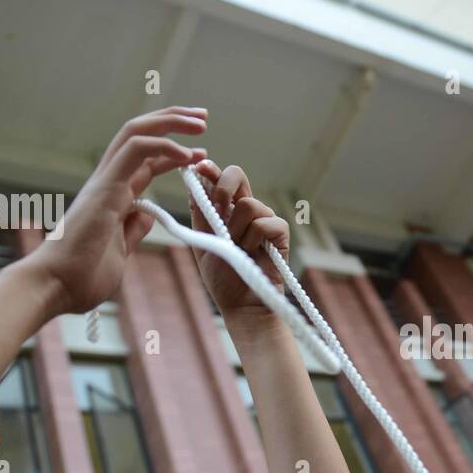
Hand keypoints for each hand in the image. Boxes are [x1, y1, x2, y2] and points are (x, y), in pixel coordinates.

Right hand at [26, 106, 207, 315]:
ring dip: (171, 123)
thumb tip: (147, 215)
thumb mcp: (119, 250)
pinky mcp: (105, 187)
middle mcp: (108, 181)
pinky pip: (135, 152)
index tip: (200, 151)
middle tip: (203, 117)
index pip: (145, 159)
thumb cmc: (81, 276)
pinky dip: (164, 146)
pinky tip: (187, 154)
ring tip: (201, 122)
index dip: (173, 150)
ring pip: (136, 132)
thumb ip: (132, 229)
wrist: (55, 286)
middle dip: (173, 120)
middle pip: (141, 135)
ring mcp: (105, 181)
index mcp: (113, 194)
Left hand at [187, 161, 290, 314]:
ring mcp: (264, 219)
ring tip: (237, 250)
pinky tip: (253, 254)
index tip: (199, 167)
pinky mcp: (280, 233)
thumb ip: (200, 215)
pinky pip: (265, 223)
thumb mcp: (203, 243)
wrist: (241, 305)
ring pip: (248, 204)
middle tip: (216, 211)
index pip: (220, 179)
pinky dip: (253, 240)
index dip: (210, 169)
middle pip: (238, 175)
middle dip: (223, 187)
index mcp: (226, 210)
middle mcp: (246, 210)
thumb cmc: (223, 278)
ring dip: (236, 230)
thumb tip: (192, 185)